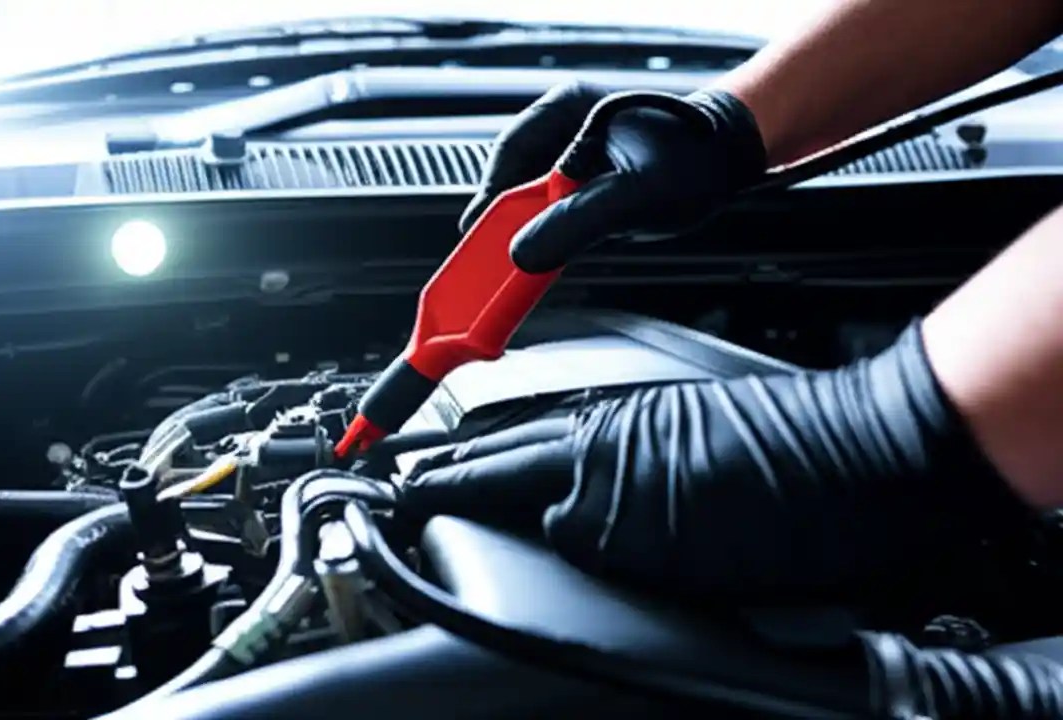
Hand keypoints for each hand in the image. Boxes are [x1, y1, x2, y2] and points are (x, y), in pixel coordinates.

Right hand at [401, 322, 1026, 596]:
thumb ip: (577, 522)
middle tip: (401, 482)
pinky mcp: (668, 430)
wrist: (870, 462)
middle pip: (500, 447)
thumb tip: (528, 515)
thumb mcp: (661, 532)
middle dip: (444, 467)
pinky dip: (542, 457)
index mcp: (592, 448)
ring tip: (452, 476)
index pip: (481, 470)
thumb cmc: (786, 495)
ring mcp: (637, 423)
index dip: (428, 484)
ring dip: (488, 460)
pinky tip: (544, 473)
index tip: (383, 489)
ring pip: (536, 441)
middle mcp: (606, 424)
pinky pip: (579, 441)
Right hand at [462, 82, 769, 272]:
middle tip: (496, 260)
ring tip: (525, 259)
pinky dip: (545, 234)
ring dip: (527, 231)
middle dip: (507, 222)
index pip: (507, 157)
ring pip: (527, 199)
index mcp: (566, 109)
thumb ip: (577, 224)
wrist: (729, 162)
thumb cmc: (695, 161)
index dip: (488, 203)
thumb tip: (524, 254)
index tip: (476, 239)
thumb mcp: (635, 196)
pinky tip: (550, 253)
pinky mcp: (580, 180)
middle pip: (511, 181)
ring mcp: (569, 153)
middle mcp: (561, 127)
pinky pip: (547, 209)